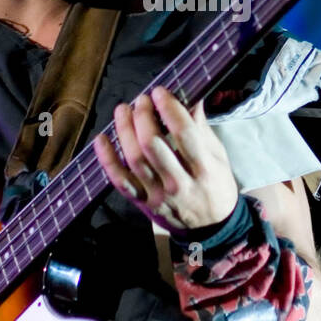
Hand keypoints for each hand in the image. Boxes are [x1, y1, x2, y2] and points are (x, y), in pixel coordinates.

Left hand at [93, 85, 238, 234]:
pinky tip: (101, 139)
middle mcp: (179, 183)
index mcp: (203, 168)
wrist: (212, 228)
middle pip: (152, 144)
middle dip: (143, 116)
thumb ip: (202, 129)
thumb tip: (192, 97)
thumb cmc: (216, 186)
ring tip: (123, 110)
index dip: (169, 108)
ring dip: (124, 130)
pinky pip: (119, 181)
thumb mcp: (218, 156)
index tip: (160, 92)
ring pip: (134, 159)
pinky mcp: (143, 203)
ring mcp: (158, 195)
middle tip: (141, 100)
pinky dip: (107, 159)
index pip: (183, 132)